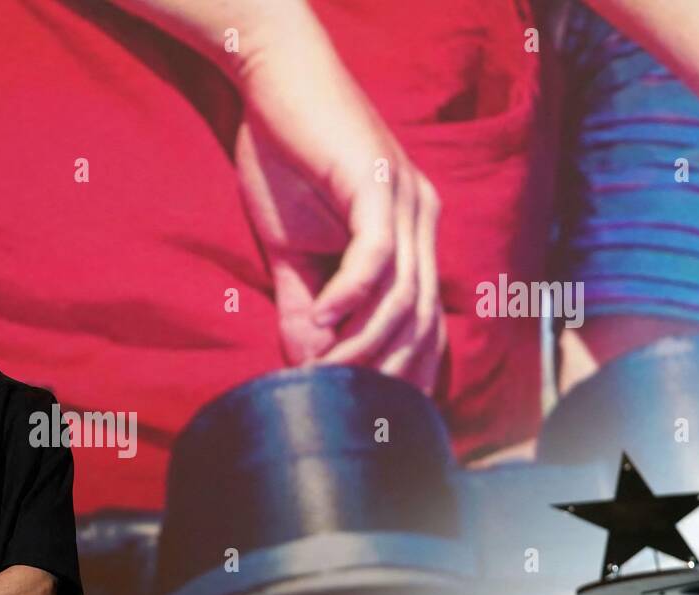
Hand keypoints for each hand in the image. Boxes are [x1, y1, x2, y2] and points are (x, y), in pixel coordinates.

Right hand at [233, 39, 444, 394]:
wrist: (273, 79)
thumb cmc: (284, 158)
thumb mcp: (290, 250)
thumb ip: (305, 306)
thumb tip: (307, 364)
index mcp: (412, 236)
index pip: (424, 322)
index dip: (402, 373)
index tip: (370, 412)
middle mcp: (422, 219)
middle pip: (423, 320)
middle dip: (388, 372)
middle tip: (348, 407)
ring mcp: (405, 200)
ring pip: (404, 295)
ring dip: (366, 343)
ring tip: (326, 373)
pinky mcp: (376, 182)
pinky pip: (376, 255)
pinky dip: (351, 296)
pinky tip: (322, 320)